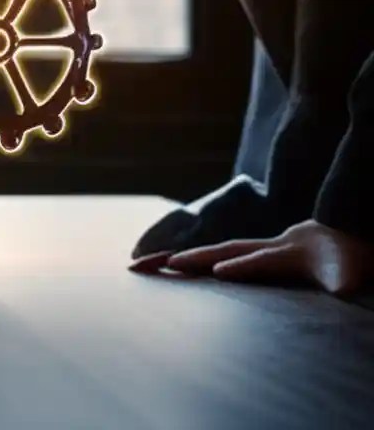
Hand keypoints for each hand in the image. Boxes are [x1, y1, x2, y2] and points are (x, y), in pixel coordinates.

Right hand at [160, 220, 373, 295]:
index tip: (215, 271)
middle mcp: (274, 247)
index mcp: (290, 254)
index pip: (259, 261)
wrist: (352, 233)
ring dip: (197, 255)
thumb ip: (343, 280)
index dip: (239, 267)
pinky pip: (233, 252)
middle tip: (168, 262)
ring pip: (227, 247)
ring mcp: (270, 246)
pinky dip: (210, 256)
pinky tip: (194, 262)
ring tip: (166, 262)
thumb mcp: (353, 272)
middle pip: (230, 248)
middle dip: (199, 256)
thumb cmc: (354, 258)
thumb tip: (343, 288)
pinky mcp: (271, 250)